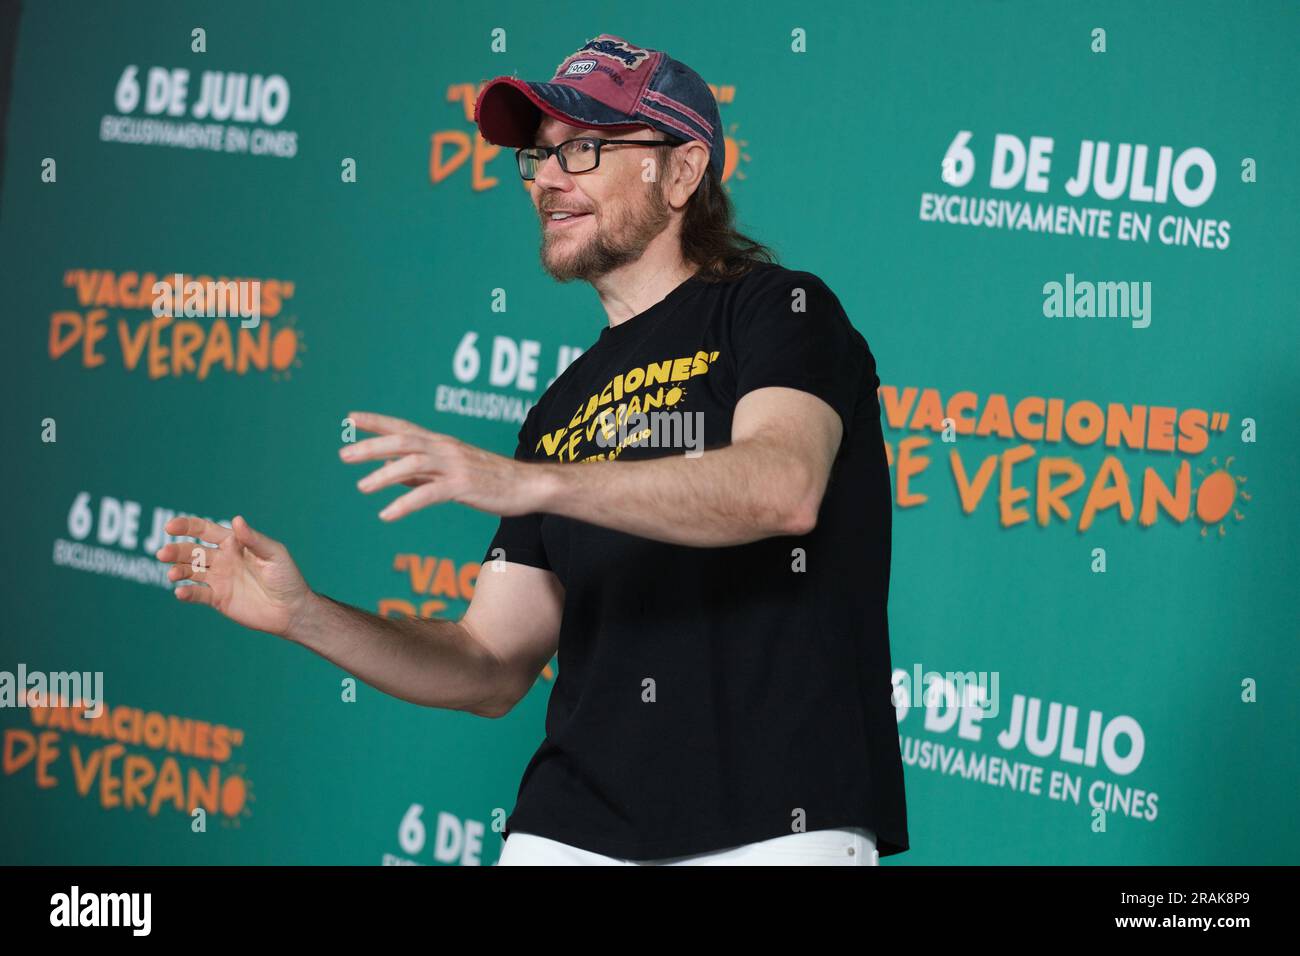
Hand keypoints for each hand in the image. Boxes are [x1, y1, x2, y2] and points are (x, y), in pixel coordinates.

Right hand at [154, 515, 312, 638]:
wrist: (291, 609)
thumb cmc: (286, 577)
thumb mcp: (274, 554)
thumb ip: (254, 539)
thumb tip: (236, 520)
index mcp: (234, 543)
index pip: (205, 530)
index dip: (187, 526)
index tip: (170, 527)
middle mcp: (223, 559)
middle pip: (192, 551)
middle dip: (176, 550)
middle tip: (162, 553)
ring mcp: (218, 579)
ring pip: (190, 571)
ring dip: (178, 570)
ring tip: (173, 574)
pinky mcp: (218, 598)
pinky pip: (197, 594)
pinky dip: (187, 593)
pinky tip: (181, 592)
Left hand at [340, 410, 544, 520]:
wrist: (529, 486)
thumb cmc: (492, 480)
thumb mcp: (454, 471)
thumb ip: (423, 471)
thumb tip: (394, 471)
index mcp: (442, 443)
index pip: (404, 427)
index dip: (377, 422)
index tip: (350, 418)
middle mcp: (446, 449)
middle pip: (403, 441)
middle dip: (371, 446)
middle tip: (343, 455)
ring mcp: (455, 466)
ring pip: (412, 464)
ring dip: (384, 475)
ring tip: (362, 487)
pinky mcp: (463, 486)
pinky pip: (429, 493)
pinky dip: (405, 503)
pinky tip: (387, 514)